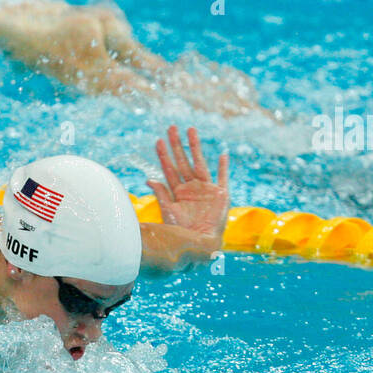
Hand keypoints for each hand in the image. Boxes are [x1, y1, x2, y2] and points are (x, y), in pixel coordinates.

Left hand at [147, 126, 230, 240]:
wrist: (199, 244)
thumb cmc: (182, 231)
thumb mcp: (169, 211)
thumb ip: (160, 194)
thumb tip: (148, 179)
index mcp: (178, 191)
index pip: (169, 169)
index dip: (164, 155)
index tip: (158, 141)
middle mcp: (191, 187)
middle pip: (183, 161)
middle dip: (177, 145)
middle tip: (171, 128)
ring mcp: (206, 189)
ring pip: (200, 163)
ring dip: (195, 147)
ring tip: (191, 130)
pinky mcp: (220, 194)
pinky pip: (222, 178)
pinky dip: (223, 168)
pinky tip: (223, 155)